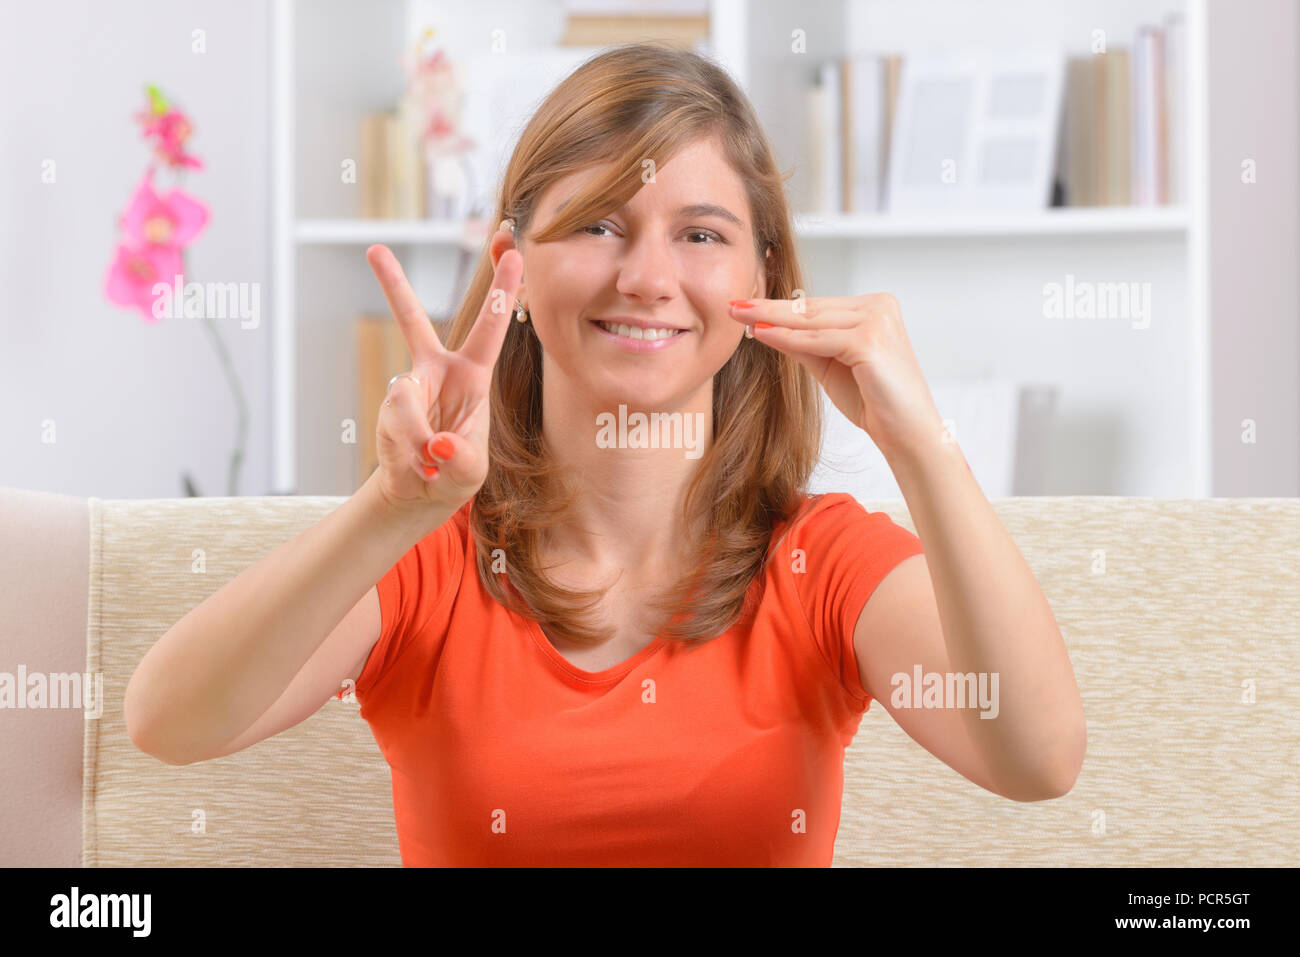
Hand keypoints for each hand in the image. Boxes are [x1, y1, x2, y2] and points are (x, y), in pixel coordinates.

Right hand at [367, 240, 521, 514]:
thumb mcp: (470, 473)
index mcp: (472, 375)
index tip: (516, 252)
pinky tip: (413, 462)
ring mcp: (406, 388)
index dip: (503, 291)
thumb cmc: (455, 472)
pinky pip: (392, 422)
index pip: (490, 328)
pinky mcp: (385, 407)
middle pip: (410, 321)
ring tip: (428, 462)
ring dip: (416, 437)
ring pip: (403, 399)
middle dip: (392, 285)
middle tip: (374, 248)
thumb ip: (461, 460)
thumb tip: (437, 445)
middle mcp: (435, 372)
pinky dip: (404, 450)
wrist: (419, 491)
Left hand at [728, 292, 944, 461]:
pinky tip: (762, 333)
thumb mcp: (831, 365)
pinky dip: (788, 339)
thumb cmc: (874, 401)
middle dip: (769, 308)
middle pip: (812, 308)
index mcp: (875, 307)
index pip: (817, 306)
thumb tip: (766, 326)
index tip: (747, 307)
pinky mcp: (870, 340)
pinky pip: (818, 340)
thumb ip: (805, 344)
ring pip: (812, 322)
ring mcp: (877, 320)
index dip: (780, 307)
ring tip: (740, 318)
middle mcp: (879, 306)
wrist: (907, 433)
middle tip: (733, 305)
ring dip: (772, 319)